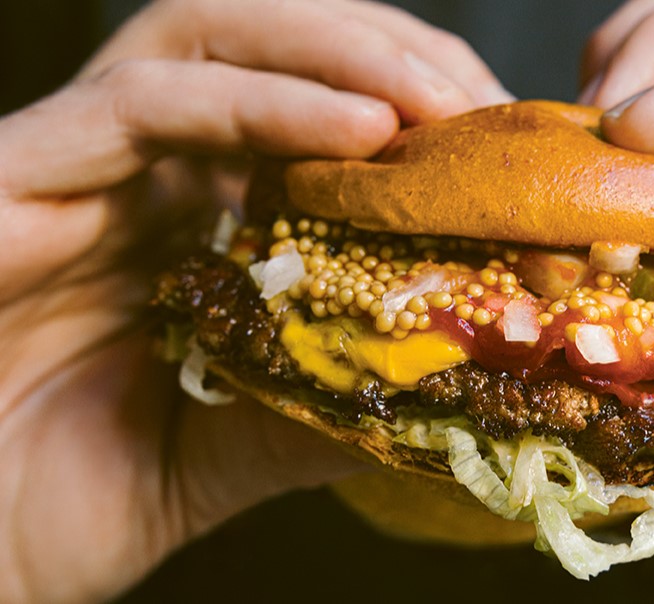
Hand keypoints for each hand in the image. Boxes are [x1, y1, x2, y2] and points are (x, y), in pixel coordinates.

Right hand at [0, 1, 509, 600]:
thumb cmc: (71, 498)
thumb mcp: (237, 449)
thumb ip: (327, 400)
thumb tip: (453, 380)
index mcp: (197, 215)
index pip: (315, 111)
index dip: (418, 110)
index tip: (507, 152)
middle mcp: (145, 170)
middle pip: (275, 41)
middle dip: (394, 57)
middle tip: (487, 113)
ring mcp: (82, 164)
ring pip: (212, 32)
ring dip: (342, 51)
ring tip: (440, 106)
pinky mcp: (18, 175)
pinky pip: (146, 102)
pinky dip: (260, 101)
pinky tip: (358, 128)